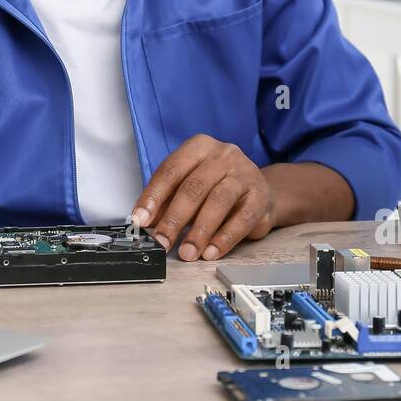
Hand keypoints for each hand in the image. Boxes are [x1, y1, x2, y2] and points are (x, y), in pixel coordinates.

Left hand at [130, 134, 274, 260]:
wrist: (259, 191)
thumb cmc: (216, 187)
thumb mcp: (188, 187)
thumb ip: (167, 201)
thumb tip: (145, 223)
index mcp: (198, 147)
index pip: (170, 171)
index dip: (153, 197)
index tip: (140, 220)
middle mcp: (222, 155)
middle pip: (193, 187)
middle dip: (174, 219)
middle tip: (162, 242)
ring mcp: (244, 173)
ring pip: (218, 201)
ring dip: (200, 231)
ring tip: (188, 253)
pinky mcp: (260, 196)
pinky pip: (242, 218)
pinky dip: (225, 238)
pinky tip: (211, 252)